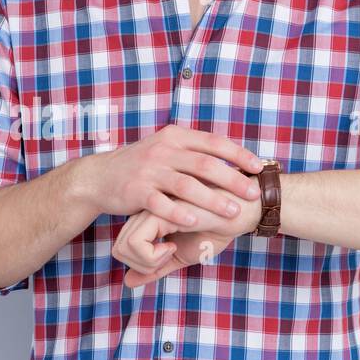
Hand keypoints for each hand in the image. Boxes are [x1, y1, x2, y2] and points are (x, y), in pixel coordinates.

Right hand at [72, 124, 262, 226]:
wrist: (100, 177)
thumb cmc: (143, 166)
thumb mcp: (168, 149)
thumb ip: (196, 151)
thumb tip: (235, 156)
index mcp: (176, 137)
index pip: (214, 142)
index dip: (239, 154)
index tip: (260, 167)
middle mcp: (164, 150)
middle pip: (205, 164)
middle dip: (232, 179)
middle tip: (252, 193)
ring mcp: (149, 170)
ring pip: (186, 185)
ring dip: (212, 199)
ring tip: (232, 212)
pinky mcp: (136, 191)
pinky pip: (160, 203)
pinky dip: (178, 212)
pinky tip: (195, 222)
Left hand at [113, 187, 260, 287]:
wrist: (238, 214)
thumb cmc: (214, 230)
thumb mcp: (180, 255)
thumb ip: (155, 268)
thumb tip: (128, 283)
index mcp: (147, 220)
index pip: (122, 250)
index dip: (141, 264)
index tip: (168, 254)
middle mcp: (143, 213)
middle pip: (118, 250)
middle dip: (143, 265)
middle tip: (169, 255)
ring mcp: (148, 211)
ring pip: (123, 249)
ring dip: (149, 261)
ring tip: (172, 249)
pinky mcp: (157, 213)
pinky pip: (137, 245)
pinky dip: (153, 256)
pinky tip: (173, 245)